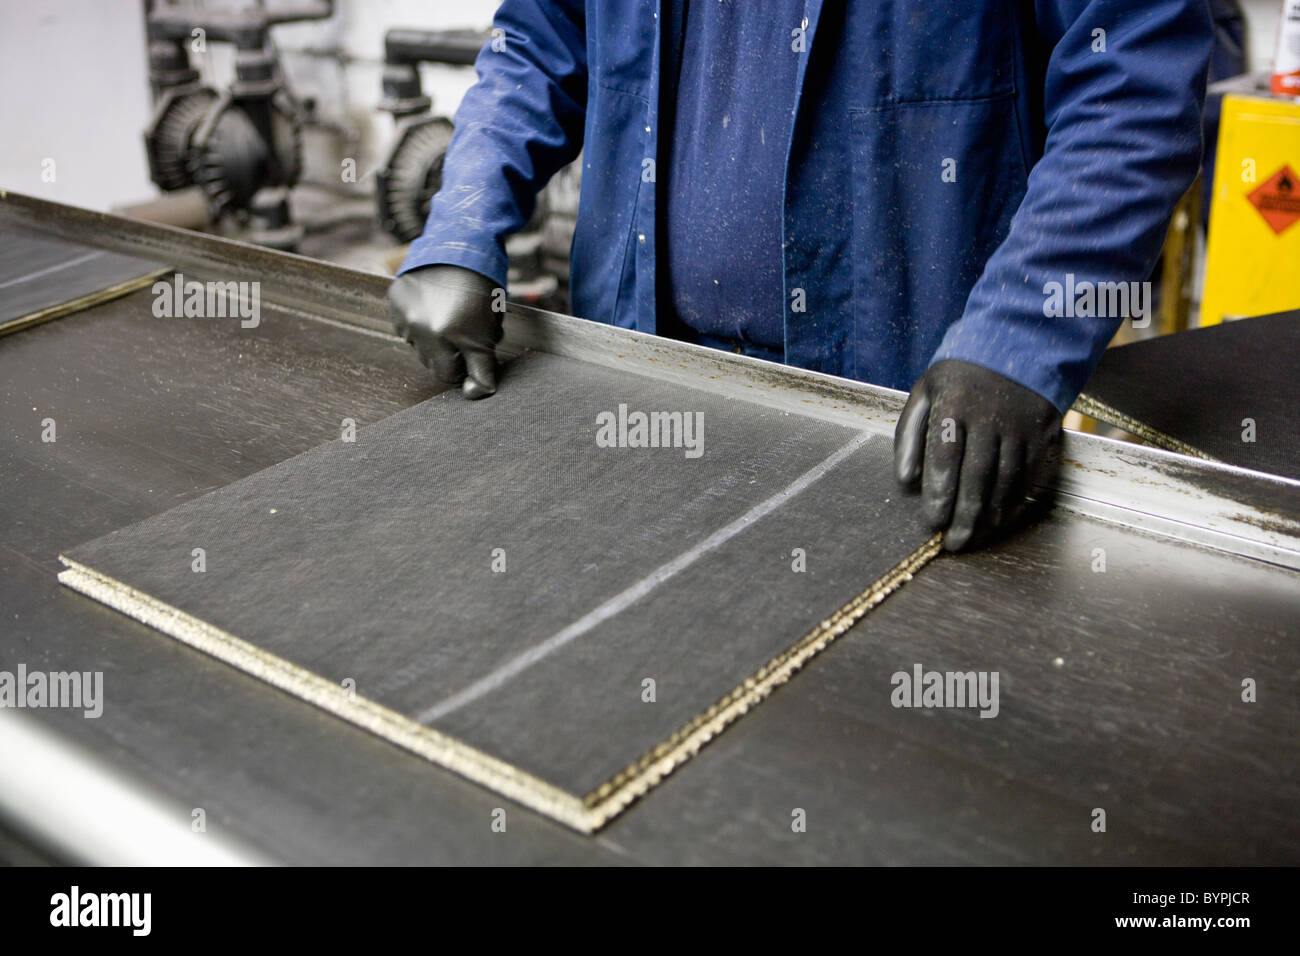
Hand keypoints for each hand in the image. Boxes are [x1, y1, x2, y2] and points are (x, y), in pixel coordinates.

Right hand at [388, 265, 502, 398]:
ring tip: (450, 314)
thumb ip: (483, 369)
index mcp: (447, 334)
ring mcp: (404, 313)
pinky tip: (434, 304)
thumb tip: (474, 394)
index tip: (474, 348)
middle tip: (465, 328)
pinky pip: (405, 326)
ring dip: (434, 337)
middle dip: (450, 352)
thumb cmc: (481, 292)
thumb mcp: (490, 332)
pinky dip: (419, 321)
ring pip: (417, 346)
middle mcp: (420, 326)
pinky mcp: (394, 300)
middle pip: (431, 363)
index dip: (465, 365)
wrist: (462, 248)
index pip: (449, 375)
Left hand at [894, 359, 1061, 550]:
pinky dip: (1017, 502)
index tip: (933, 521)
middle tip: (954, 543)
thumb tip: (905, 480)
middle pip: (978, 475)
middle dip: (965, 515)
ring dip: (991, 515)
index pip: (946, 456)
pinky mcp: (1044, 434)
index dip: (940, 492)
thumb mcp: (926, 391)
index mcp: (955, 403)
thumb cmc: (961, 376)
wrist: (1020, 345)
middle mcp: (990, 415)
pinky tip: (1002, 520)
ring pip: (1006, 480)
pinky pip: (1031, 476)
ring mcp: (1021, 425)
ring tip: (976, 537)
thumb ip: (909, 434)